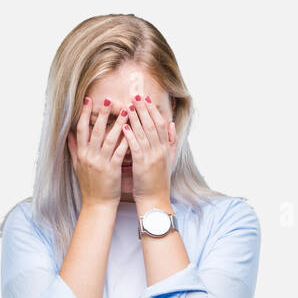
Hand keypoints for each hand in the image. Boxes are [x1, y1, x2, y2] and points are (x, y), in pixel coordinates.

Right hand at [67, 98, 128, 208]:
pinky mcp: (112, 170)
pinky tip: (132, 131)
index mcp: (82, 154)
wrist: (97, 204)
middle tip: (109, 99)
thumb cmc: (89, 185)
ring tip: (125, 111)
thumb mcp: (78, 166)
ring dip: (117, 124)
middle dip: (102, 114)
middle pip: (95, 131)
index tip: (88, 100)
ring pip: (109, 139)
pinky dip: (125, 141)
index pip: (81, 129)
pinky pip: (119, 152)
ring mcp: (100, 163)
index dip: (85, 114)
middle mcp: (90, 157)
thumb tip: (68, 133)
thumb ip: (74, 148)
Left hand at [121, 94, 176, 210]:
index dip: (153, 111)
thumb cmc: (158, 183)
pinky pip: (136, 147)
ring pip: (144, 133)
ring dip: (136, 118)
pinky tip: (124, 126)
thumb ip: (171, 142)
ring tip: (128, 106)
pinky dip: (130, 136)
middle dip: (144, 109)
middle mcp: (160, 151)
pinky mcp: (142, 166)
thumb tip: (172, 124)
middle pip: (152, 125)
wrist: (155, 202)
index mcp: (166, 149)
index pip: (161, 124)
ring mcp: (152, 158)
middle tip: (135, 95)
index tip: (146, 99)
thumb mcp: (169, 160)